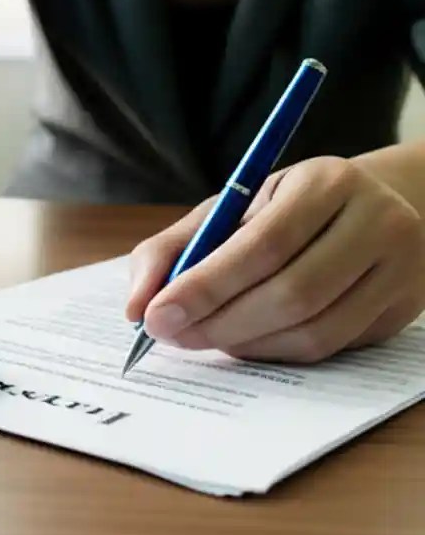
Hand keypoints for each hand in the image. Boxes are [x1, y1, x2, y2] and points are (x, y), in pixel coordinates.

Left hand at [126, 156, 424, 361]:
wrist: (375, 208)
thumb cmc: (284, 210)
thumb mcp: (230, 209)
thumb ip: (172, 248)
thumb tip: (135, 306)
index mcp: (326, 183)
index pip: (262, 244)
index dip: (205, 286)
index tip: (155, 316)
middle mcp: (376, 221)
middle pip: (291, 293)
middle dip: (219, 322)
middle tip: (171, 335)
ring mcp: (400, 268)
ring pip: (313, 329)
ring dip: (244, 343)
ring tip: (201, 337)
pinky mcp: (402, 309)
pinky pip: (330, 347)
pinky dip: (274, 351)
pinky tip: (244, 340)